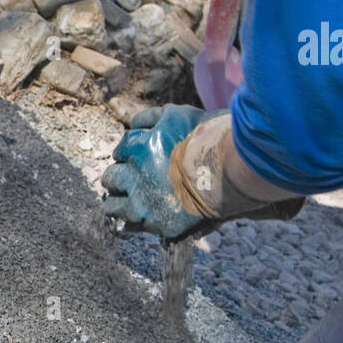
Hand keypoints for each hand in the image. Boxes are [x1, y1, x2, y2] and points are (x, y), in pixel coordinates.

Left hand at [102, 104, 214, 238]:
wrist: (231, 172)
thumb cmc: (206, 140)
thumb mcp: (177, 115)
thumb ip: (150, 118)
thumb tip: (134, 125)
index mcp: (138, 150)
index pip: (121, 151)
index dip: (129, 153)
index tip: (137, 157)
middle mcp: (135, 178)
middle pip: (111, 178)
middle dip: (119, 177)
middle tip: (132, 179)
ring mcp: (144, 204)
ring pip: (113, 206)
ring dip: (119, 201)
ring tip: (132, 200)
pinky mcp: (157, 224)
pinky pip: (133, 226)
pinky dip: (136, 220)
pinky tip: (143, 215)